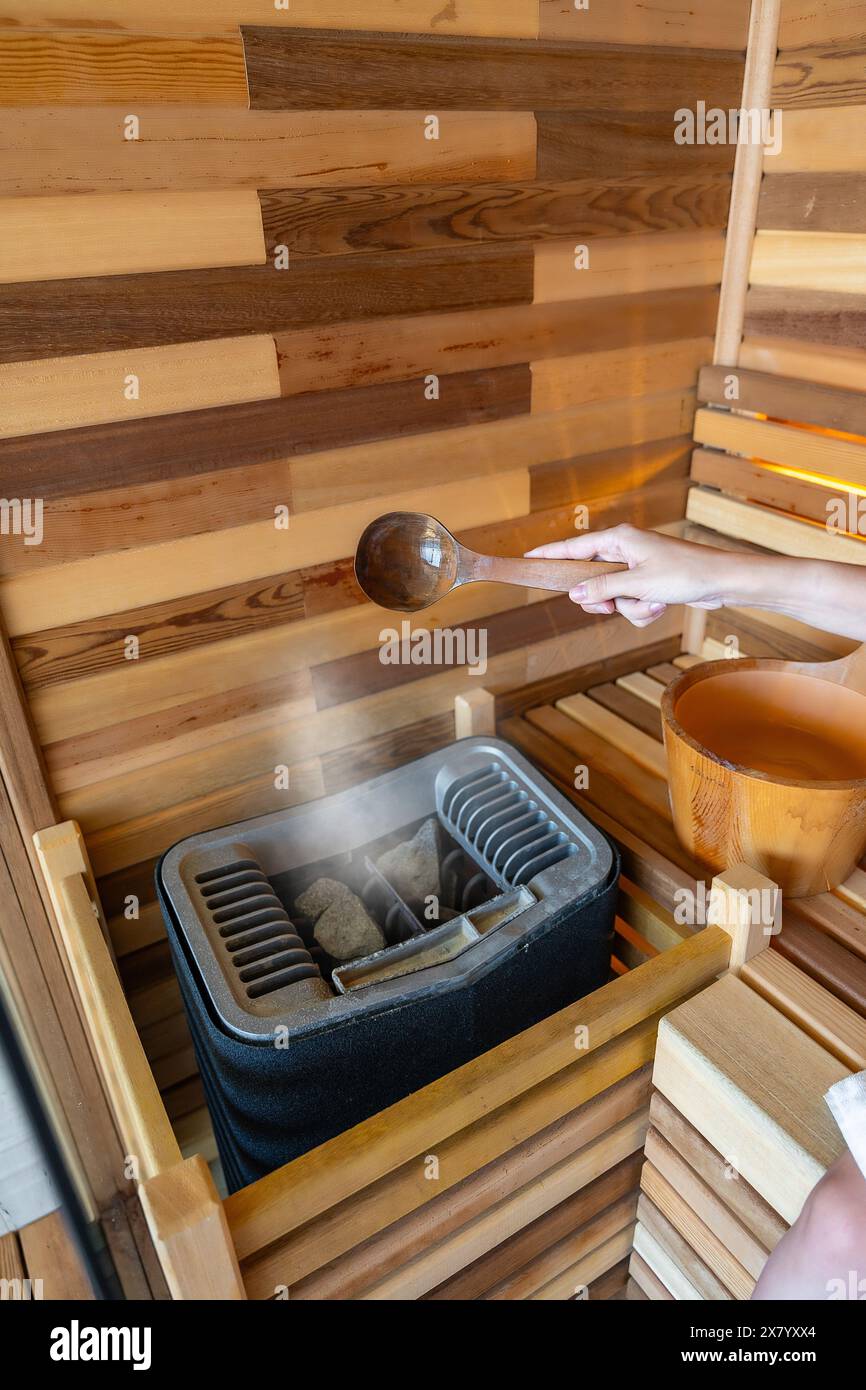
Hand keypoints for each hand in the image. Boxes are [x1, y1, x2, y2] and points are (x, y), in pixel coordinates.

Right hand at [525, 525, 731, 626]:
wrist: (720, 581)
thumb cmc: (684, 573)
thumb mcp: (638, 583)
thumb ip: (603, 589)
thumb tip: (574, 594)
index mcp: (618, 540)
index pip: (573, 547)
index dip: (550, 555)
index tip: (528, 559)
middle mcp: (624, 551)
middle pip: (591, 580)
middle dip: (604, 599)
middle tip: (611, 606)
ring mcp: (635, 568)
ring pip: (613, 597)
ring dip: (630, 607)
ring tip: (653, 602)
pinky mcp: (647, 584)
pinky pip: (630, 604)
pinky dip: (643, 610)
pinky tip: (661, 605)